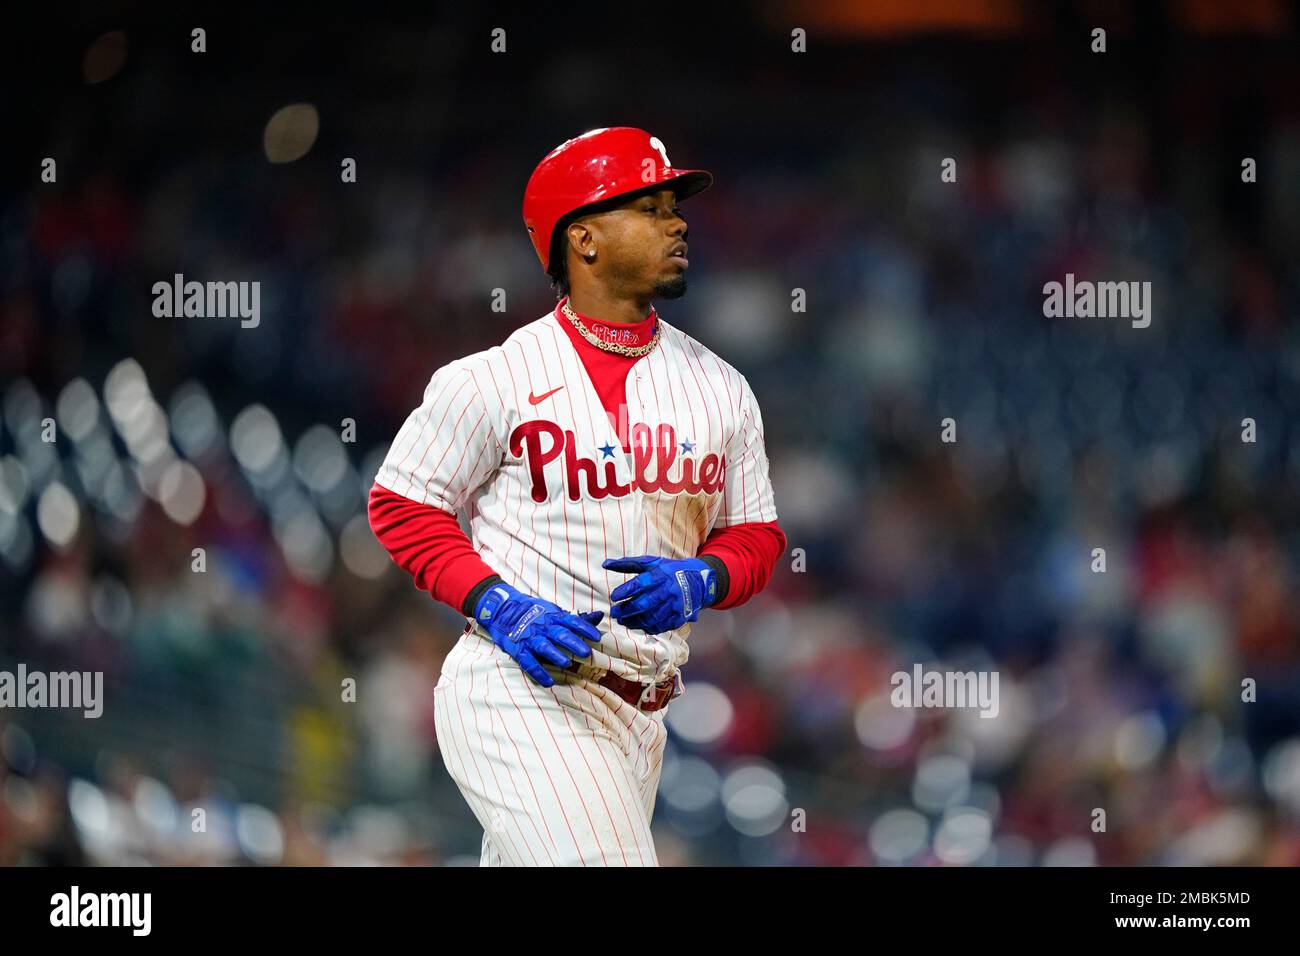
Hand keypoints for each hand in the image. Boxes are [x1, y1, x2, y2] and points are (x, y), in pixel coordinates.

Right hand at [473, 583, 603, 686]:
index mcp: (554, 617)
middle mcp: (543, 627)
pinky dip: (538, 672)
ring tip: (566, 663)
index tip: (596, 637)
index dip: (584, 629)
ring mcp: (530, 638)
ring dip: (555, 655)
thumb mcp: (555, 612)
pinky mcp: (519, 649)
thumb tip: (600, 616)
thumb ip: (578, 618)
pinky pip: (528, 662)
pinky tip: (548, 682)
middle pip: (560, 634)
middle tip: (586, 652)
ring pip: (544, 647)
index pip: (572, 621)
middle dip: (573, 643)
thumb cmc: (534, 613)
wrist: (503, 610)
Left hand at [603, 555, 717, 634]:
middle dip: (626, 610)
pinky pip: (661, 626)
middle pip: (644, 604)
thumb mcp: (651, 563)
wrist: (699, 581)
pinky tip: (638, 625)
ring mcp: (675, 606)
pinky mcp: (680, 617)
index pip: (640, 584)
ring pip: (651, 618)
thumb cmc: (670, 571)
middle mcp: (669, 591)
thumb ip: (627, 564)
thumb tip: (605, 564)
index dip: (625, 591)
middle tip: (614, 612)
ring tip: (623, 621)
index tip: (614, 596)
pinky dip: (647, 628)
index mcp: (661, 575)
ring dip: (634, 622)